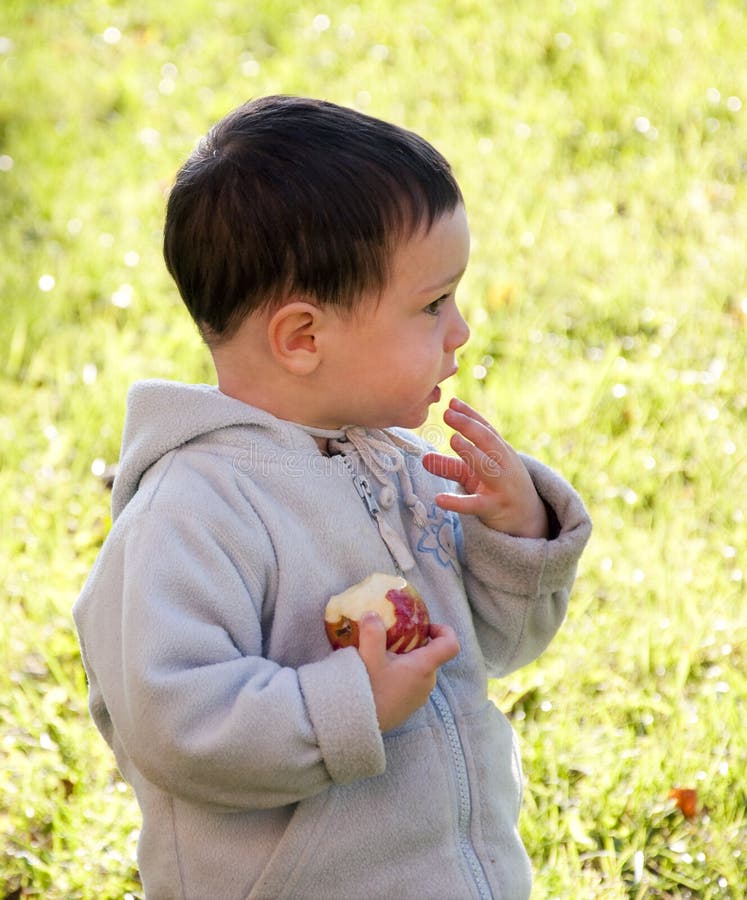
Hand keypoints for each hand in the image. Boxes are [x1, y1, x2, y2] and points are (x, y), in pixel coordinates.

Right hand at [357, 614, 459, 732]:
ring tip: (381, 656)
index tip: (424, 626)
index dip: (443, 630)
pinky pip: (411, 683)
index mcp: (423, 667)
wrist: (357, 726)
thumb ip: (372, 632)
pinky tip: (378, 675)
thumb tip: (372, 614)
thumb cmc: (368, 690)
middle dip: (415, 643)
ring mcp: (418, 697)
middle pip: (431, 655)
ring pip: (419, 669)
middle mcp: (427, 683)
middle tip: (392, 638)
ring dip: (405, 659)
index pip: (450, 645)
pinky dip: (400, 674)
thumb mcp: (367, 657)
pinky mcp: (407, 707)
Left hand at [421, 397, 548, 537]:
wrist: (528, 519)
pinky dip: (457, 502)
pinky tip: (439, 499)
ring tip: (453, 439)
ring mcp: (501, 486)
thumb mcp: (474, 476)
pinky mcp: (494, 508)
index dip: (470, 415)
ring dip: (471, 452)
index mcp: (502, 452)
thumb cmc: (498, 489)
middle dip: (470, 426)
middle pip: (489, 442)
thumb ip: (450, 466)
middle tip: (448, 413)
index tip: (452, 402)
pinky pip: (475, 504)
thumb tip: (423, 458)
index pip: (486, 429)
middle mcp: (505, 465)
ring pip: (487, 467)